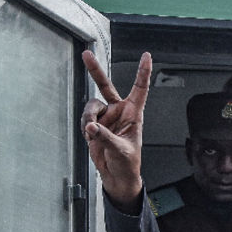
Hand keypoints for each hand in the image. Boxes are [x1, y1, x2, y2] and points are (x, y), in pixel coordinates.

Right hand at [80, 50, 151, 207]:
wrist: (117, 176)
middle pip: (106, 86)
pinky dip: (85, 128)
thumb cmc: (127, 163)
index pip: (140, 89)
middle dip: (95, 71)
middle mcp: (119, 112)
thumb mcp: (120, 150)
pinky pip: (85, 119)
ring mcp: (105, 118)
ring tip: (91, 130)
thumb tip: (92, 126)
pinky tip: (90, 136)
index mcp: (134, 114)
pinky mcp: (94, 126)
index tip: (147, 56)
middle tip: (87, 55)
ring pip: (91, 106)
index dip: (143, 72)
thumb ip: (105, 136)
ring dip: (89, 116)